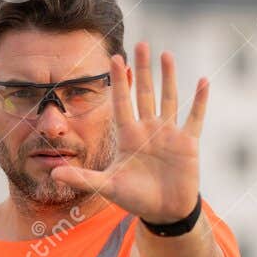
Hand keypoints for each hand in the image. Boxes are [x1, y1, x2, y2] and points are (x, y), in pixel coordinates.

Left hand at [49, 41, 206, 224]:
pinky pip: (194, 118)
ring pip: (169, 99)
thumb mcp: (107, 186)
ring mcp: (169, 134)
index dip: (119, 82)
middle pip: (145, 94)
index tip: (114, 59)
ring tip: (166, 54)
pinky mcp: (188, 143)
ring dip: (168, 77)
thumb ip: (82, 178)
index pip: (122, 103)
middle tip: (141, 44)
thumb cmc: (135, 198)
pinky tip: (203, 81)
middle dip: (143, 70)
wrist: (162, 211)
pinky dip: (199, 101)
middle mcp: (148, 130)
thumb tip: (53, 172)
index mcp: (128, 136)